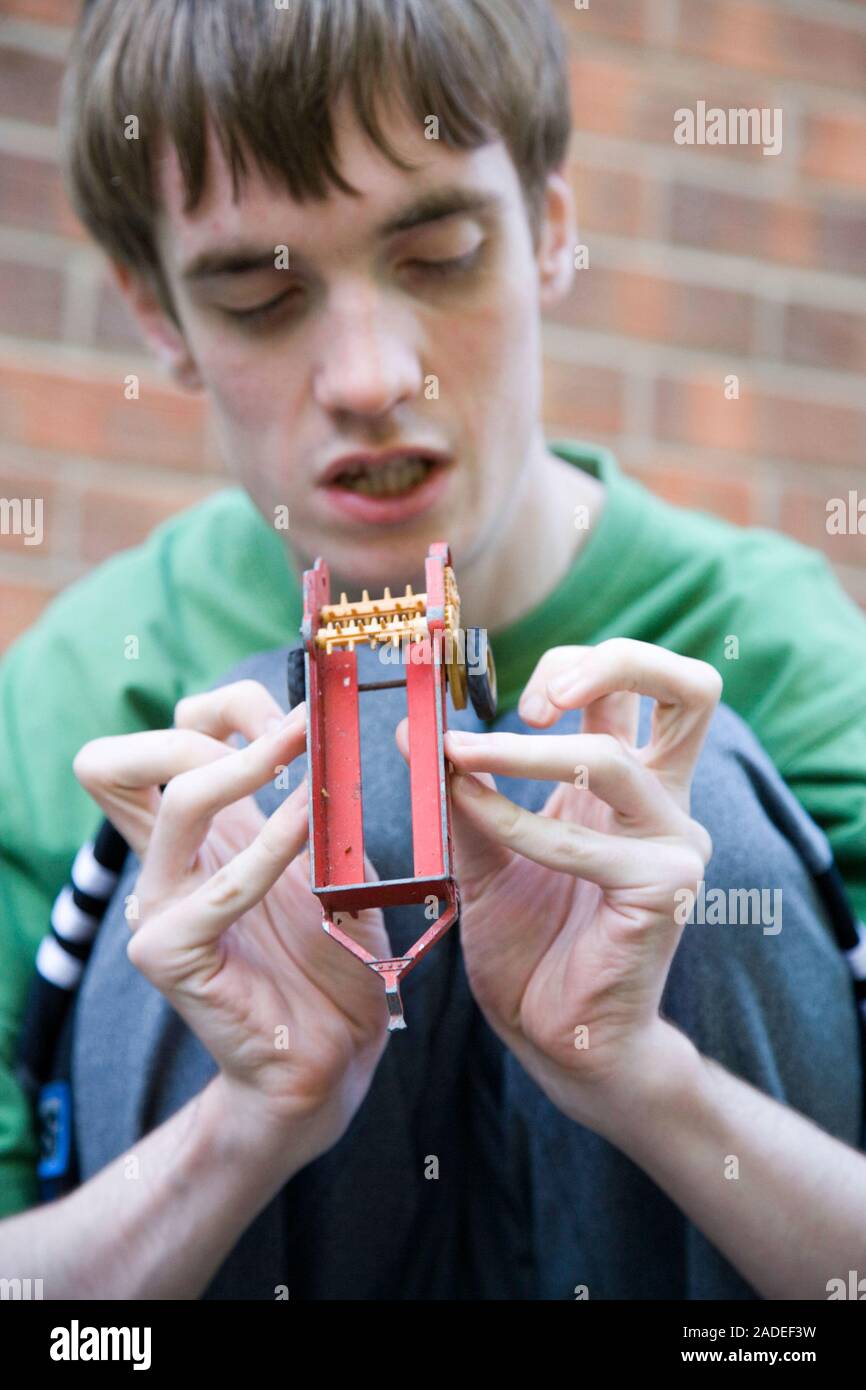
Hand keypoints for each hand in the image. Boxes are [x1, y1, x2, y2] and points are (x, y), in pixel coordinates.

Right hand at [73, 679, 390, 1157]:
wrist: (332, 1053)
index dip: (219, 710)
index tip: (296, 717)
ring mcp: (157, 909)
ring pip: (178, 800)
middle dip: (213, 720)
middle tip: (294, 727)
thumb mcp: (330, 860)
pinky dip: (272, 847)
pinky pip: (221, 884)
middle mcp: (162, 866)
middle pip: (124, 757)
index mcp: (191, 839)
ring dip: (252, 766)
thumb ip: (316, 805)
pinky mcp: (171, 955)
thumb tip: (327, 733)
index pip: (161, 743)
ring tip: (309, 754)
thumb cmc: (333, 955)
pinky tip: (314, 827)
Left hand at [398, 639, 719, 1130]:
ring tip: (459, 755)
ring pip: (610, 761)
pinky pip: (576, 842)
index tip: (518, 700)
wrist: (556, 1036)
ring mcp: (672, 845)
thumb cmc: (530, 944)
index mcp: (631, 782)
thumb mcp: (486, 854)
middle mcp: (664, 803)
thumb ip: (464, 793)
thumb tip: (413, 729)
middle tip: (538, 696)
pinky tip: (470, 815)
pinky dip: (512, 823)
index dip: (579, 665)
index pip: (637, 685)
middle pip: (691, 689)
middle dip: (615, 662)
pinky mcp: (661, 891)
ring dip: (521, 753)